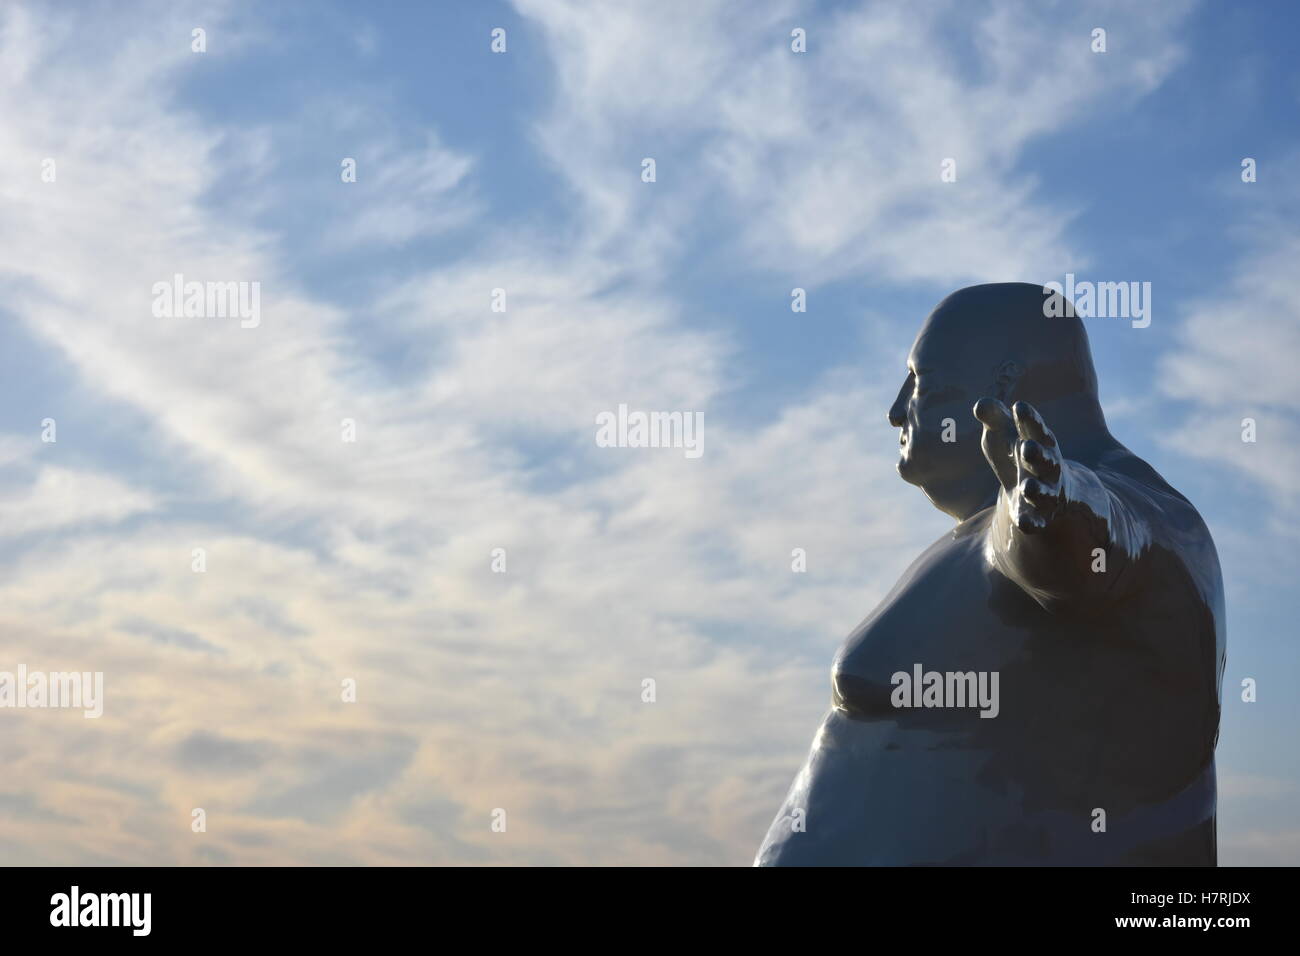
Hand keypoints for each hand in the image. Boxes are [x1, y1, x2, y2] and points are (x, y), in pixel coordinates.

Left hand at [973, 398, 1064, 532]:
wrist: (1040, 491)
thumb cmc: (1017, 455)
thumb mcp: (1003, 436)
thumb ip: (994, 419)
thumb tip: (980, 404)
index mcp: (1039, 443)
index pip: (1036, 429)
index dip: (1029, 419)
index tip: (1019, 406)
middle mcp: (1046, 468)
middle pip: (1044, 461)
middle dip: (1036, 455)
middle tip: (1027, 447)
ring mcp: (1044, 493)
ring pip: (1043, 492)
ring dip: (1036, 490)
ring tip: (1027, 487)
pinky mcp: (1037, 515)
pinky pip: (1036, 521)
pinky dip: (1033, 523)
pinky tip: (1027, 525)